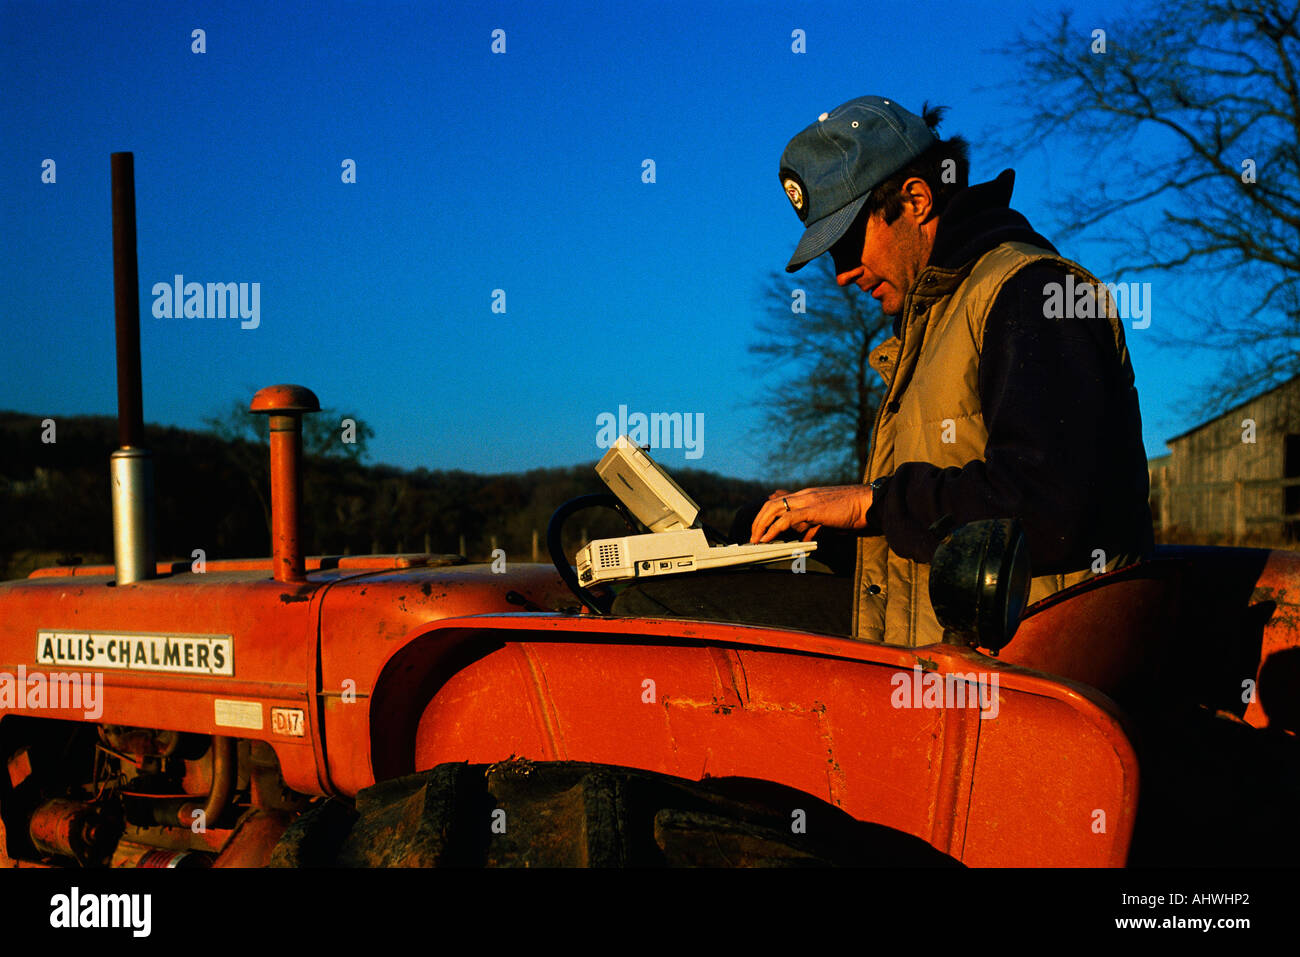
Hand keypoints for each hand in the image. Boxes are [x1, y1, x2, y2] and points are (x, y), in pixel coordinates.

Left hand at [750, 485, 873, 543]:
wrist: (868, 503)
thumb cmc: (852, 511)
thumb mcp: (828, 518)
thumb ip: (814, 525)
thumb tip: (805, 537)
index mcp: (807, 495)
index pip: (779, 501)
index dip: (766, 515)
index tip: (760, 528)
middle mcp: (804, 495)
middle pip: (771, 504)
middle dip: (758, 520)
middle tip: (753, 536)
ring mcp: (808, 500)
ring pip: (774, 508)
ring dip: (761, 524)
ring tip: (756, 539)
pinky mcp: (813, 509)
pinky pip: (787, 519)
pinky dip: (774, 529)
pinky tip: (767, 539)